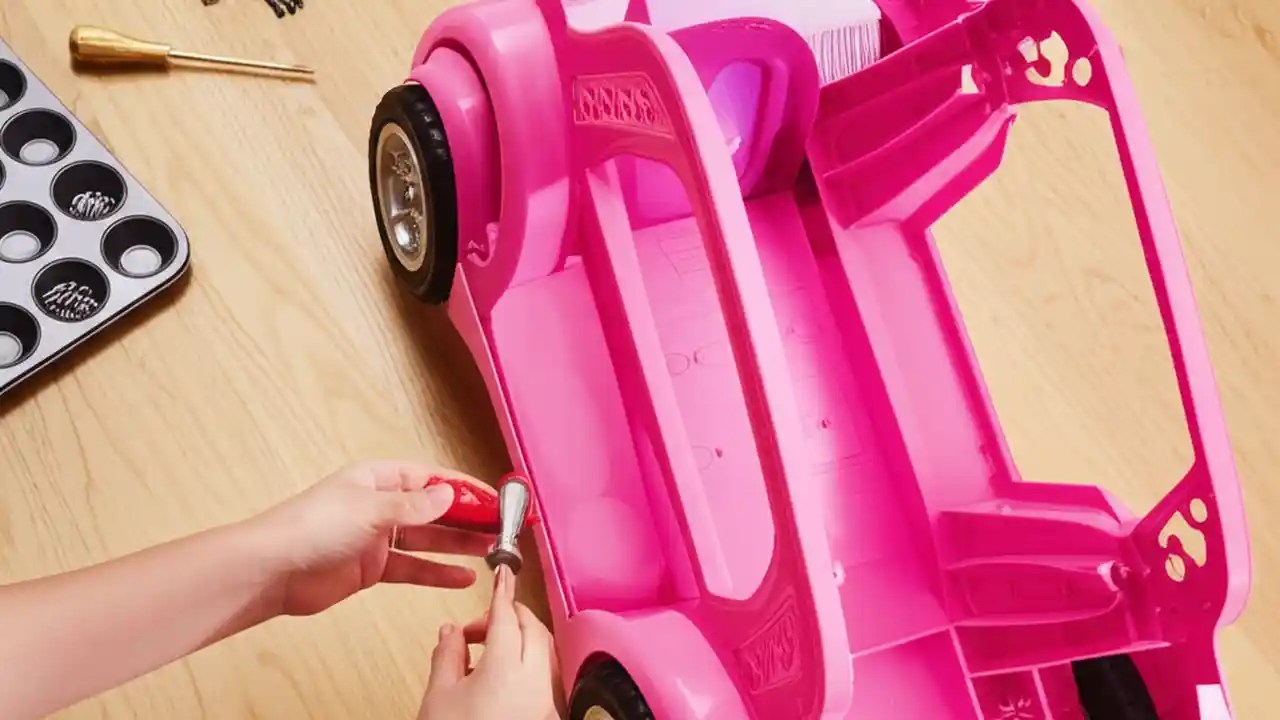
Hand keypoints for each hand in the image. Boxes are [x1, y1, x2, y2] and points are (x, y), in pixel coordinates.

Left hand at [252, 461, 494, 615]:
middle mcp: (381, 504)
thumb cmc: (312, 527)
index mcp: (379, 477)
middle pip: (435, 509)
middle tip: (504, 528)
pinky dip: (437, 572)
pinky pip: (414, 568)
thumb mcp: (370, 509)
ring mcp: (377, 537)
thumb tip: (449, 494)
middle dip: (469, 518)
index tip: (497, 499)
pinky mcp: (372, 568)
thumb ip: (414, 506)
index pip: (433, 478)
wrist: (271, 570)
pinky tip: (464, 577)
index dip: (465, 488)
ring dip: (460, 545)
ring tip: (494, 551)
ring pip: (429, 539)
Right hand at [418, 566, 562, 719]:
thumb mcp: (438, 697)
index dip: (502, 593)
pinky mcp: (549, 716)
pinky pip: (544, 678)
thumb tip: (451, 632)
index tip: (503, 575)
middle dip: (511, 616)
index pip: (507, 617)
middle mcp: (536, 683)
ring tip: (486, 651)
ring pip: (544, 653)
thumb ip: (447, 656)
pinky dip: (528, 666)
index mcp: (507, 670)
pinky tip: (502, 677)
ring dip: (520, 641)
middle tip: (481, 623)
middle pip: (533, 630)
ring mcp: (547, 703)